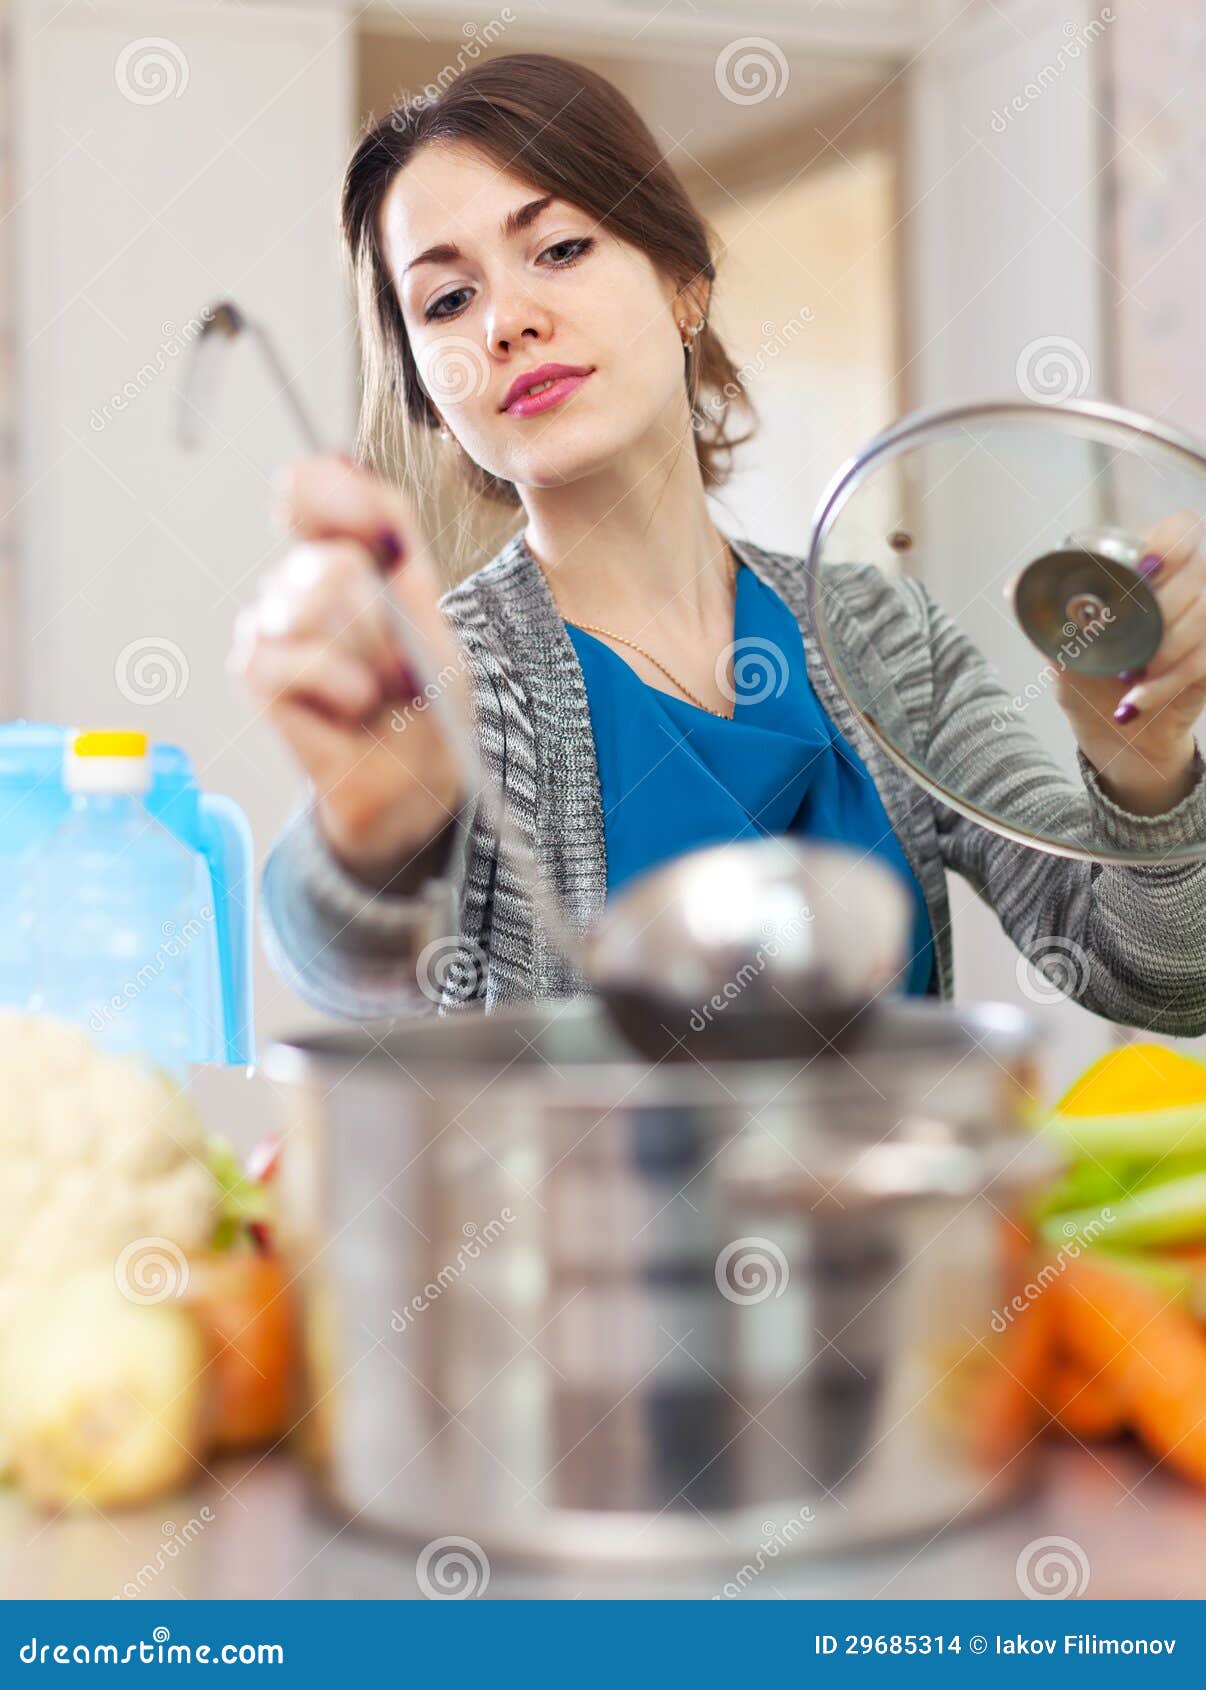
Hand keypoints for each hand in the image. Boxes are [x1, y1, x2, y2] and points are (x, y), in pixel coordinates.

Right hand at [230, 454, 468, 881]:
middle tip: (401, 666)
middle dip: (381, 620)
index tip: (352, 517)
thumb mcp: (432, 612)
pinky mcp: (255, 673)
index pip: (319, 490)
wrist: (417, 781)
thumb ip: (395, 540)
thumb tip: (351, 476)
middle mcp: (306, 582)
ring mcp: (273, 626)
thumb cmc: (428, 699)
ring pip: (308, 607)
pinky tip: (350, 709)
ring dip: (364, 659)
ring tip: (377, 692)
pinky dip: (334, 686)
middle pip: (332, 563)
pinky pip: (286, 658)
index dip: (325, 490)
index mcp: (353, 555)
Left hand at [1053, 509, 1205, 815]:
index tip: (1145, 570)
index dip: (1169, 543)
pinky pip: (1201, 661)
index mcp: (1147, 567)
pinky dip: (1164, 685)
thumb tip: (1012, 588)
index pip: (1180, 530)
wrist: (1113, 732)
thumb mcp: (1059, 647)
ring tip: (1127, 677)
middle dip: (1159, 612)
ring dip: (1162, 652)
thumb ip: (1044, 614)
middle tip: (1128, 643)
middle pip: (1195, 575)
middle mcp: (1186, 587)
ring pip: (1202, 618)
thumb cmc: (1087, 678)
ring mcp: (1204, 621)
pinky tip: (1135, 702)